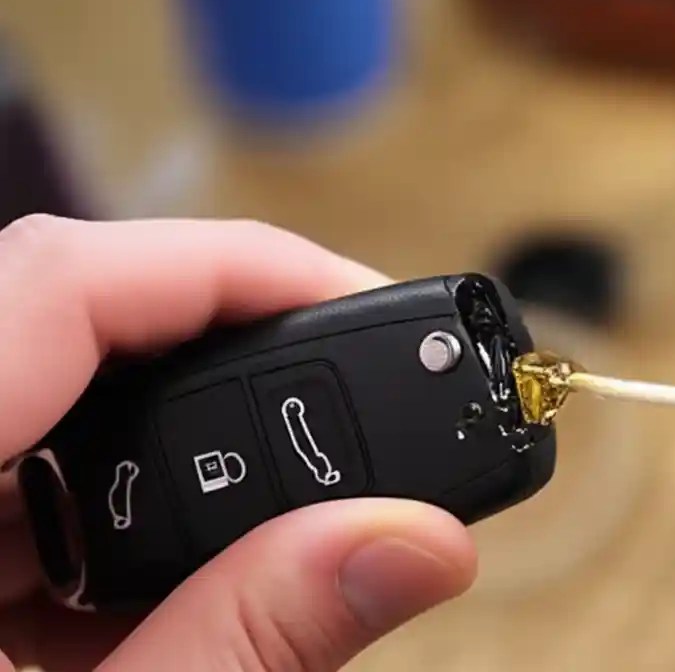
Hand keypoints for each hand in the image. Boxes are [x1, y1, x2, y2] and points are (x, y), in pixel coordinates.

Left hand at [0, 215, 476, 670]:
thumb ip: (248, 640)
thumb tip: (412, 540)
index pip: (61, 283)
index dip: (232, 266)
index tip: (366, 309)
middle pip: (77, 317)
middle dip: (241, 358)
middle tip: (355, 409)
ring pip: (70, 387)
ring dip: (199, 440)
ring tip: (288, 512)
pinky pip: (35, 455)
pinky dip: (140, 500)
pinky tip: (191, 577)